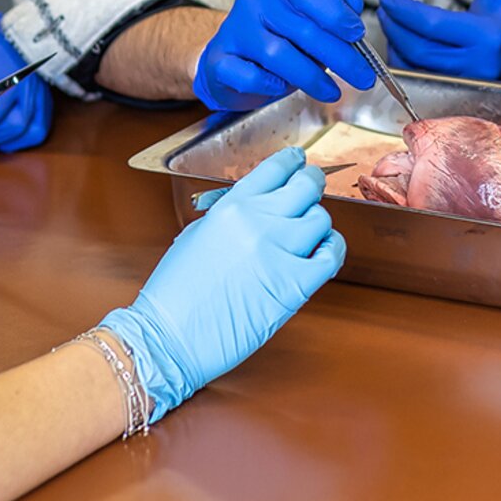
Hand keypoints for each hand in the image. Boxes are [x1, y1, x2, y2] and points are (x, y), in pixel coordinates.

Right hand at [101, 146, 344, 420]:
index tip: (299, 163)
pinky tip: (320, 257)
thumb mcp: (197, 236)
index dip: (293, 163)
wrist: (169, 337)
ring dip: (318, 225)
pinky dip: (331, 252)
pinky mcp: (293, 285)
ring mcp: (277, 251)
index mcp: (231, 207)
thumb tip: (259, 210)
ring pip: (321, 218)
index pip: (275, 168)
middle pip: (307, 186)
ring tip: (308, 237)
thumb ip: (232, 217)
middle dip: (312, 186)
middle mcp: (258, 221)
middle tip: (312, 192)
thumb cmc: (175, 295)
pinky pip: (331, 255)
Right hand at [191, 0, 372, 110]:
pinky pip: (249, 76)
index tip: (359, 34)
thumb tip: (354, 2)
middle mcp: (253, 2)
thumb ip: (333, 11)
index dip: (336, 13)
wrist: (229, 62)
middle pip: (301, 28)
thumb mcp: (308, 22)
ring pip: (278, 54)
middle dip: (340, 56)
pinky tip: (285, 89)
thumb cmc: (276, 39)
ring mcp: (234, 31)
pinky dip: (271, 85)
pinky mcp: (219, 61)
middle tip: (363, 77)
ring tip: (332, 91)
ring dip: (311, 76)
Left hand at [378, 0, 500, 81]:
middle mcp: (476, 65)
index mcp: (489, 37)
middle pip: (418, 49)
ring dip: (394, 42)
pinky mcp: (451, 94)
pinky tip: (399, 39)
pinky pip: (414, 79)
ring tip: (389, 19)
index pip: (434, 25)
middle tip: (384, 7)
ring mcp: (462, 84)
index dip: (405, 11)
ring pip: (413, 67)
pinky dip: (400, 59)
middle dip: (394, 26)